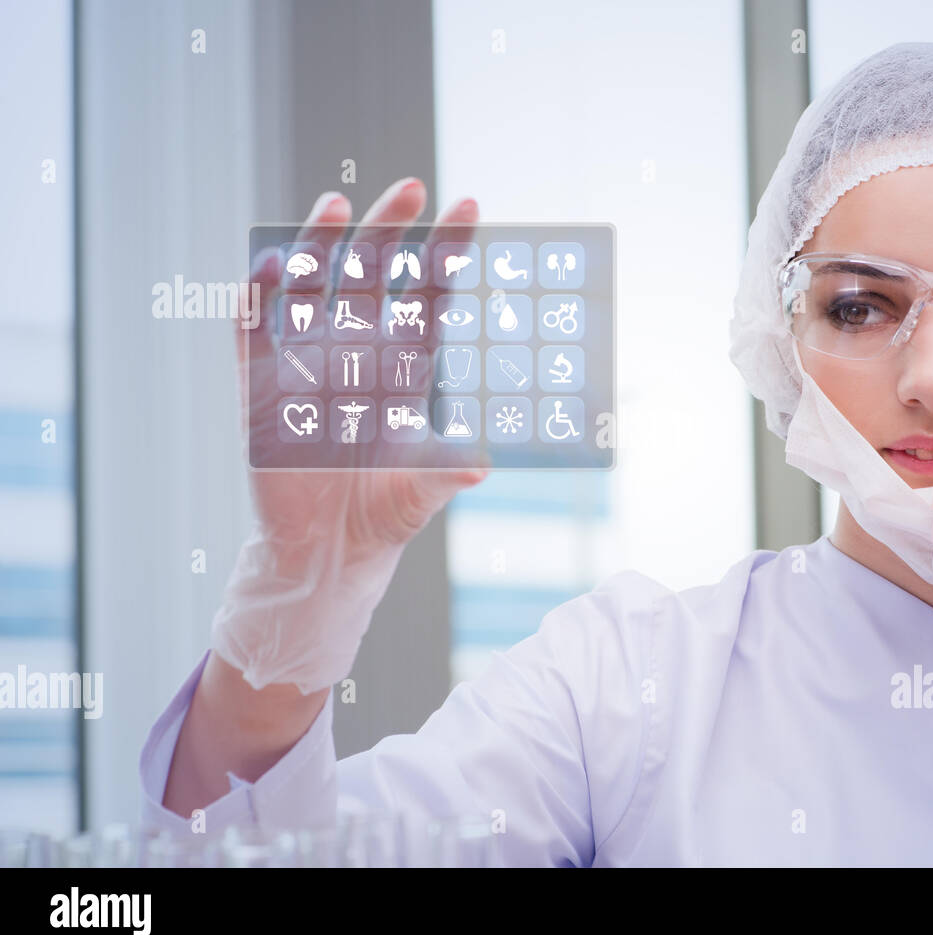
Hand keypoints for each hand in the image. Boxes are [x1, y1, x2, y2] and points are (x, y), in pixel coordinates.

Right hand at [214, 179, 488, 693]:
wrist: (329, 552)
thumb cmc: (386, 513)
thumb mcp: (422, 492)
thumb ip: (446, 472)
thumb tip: (481, 464)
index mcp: (406, 366)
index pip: (427, 294)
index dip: (444, 252)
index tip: (467, 205)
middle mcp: (357, 353)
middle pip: (372, 275)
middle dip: (389, 231)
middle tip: (411, 187)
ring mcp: (308, 365)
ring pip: (312, 288)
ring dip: (321, 246)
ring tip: (335, 205)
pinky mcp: (261, 389)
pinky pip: (253, 334)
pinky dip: (256, 300)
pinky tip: (265, 269)